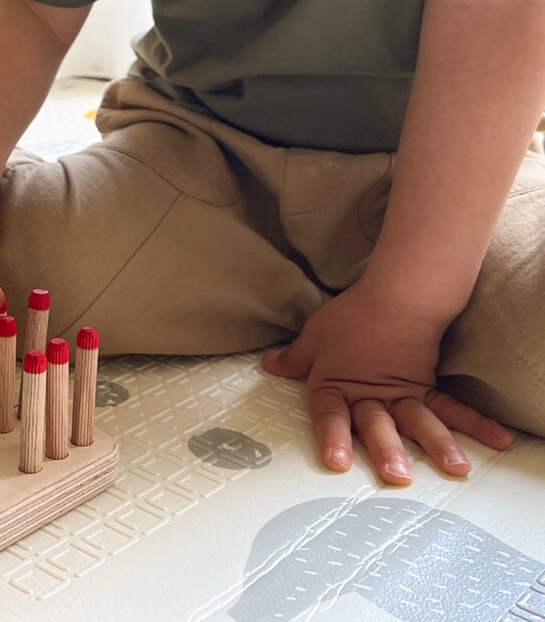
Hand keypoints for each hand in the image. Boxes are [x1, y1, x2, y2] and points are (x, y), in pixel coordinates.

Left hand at [261, 279, 512, 483]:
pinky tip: (499, 441)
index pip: (330, 415)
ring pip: (417, 421)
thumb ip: (294, 358)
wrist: (394, 294)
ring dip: (436, 444)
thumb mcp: (313, 336)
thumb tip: (270, 366)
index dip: (332, 437)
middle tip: (396, 476)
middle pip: (377, 424)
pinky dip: (476, 423)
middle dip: (386, 450)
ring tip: (456, 468)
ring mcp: (401, 394)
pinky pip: (452, 408)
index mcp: (336, 385)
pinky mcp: (427, 387)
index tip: (337, 462)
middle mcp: (369, 396)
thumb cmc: (350, 316)